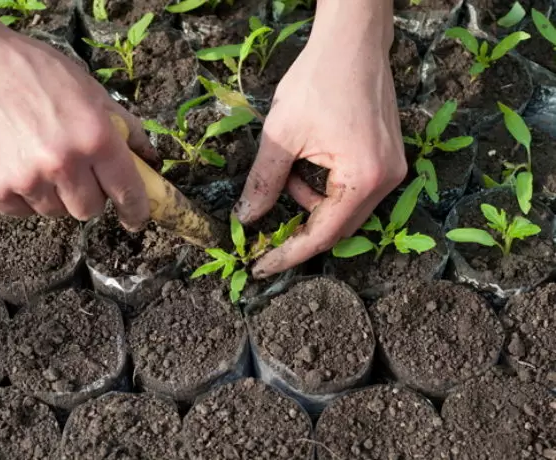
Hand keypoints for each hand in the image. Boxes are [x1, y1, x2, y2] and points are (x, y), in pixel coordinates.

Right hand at [0, 1, 155, 230]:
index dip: (136, 211)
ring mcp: (24, 180)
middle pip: (89, 210)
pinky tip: (13, 164)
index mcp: (94, 138)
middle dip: (88, 195)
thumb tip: (149, 158)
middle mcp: (62, 163)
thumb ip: (124, 128)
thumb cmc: (31, 71)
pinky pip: (21, 211)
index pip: (128, 192)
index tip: (135, 218)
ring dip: (53, 194)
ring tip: (37, 159)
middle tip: (75, 171)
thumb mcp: (89, 90)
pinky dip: (23, 196)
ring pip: (55, 211)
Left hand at [233, 0, 406, 277]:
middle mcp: (386, 181)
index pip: (323, 234)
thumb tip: (246, 219)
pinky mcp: (387, 159)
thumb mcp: (281, 135)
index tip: (261, 266)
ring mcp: (391, 170)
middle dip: (299, 227)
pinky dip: (324, 187)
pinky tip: (308, 161)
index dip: (289, 254)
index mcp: (364, 178)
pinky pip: (352, 189)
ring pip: (343, 208)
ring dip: (309, 201)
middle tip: (266, 230)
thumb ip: (263, 183)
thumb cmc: (318, 80)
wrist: (352, 41)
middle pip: (338, 227)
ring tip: (288, 172)